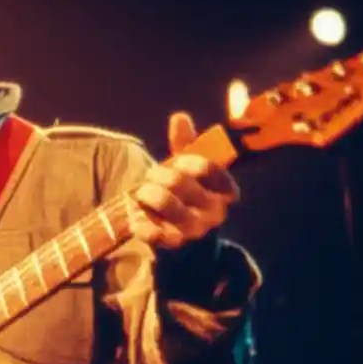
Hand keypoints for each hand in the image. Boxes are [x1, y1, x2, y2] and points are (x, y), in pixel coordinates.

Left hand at [131, 112, 239, 249]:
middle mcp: (214, 213)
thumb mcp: (192, 171)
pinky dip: (137, 219)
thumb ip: (186, 145)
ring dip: (146, 193)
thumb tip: (179, 117)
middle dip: (158, 174)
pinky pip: (149, 229)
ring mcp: (194, 231)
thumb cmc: (189, 196)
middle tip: (150, 176)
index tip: (177, 162)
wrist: (188, 242)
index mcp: (225, 191)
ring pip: (164, 201)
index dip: (186, 161)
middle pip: (178, 181)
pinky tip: (137, 216)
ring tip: (142, 193)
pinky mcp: (172, 246)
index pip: (207, 167)